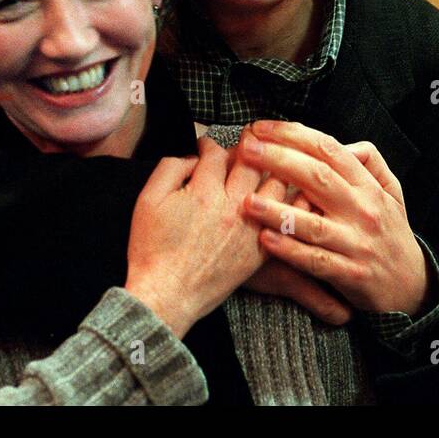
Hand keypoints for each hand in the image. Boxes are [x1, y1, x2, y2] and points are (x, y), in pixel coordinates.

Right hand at [124, 138, 277, 338]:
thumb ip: (171, 167)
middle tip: (245, 143)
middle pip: (251, 162)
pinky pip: (285, 220)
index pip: (217, 152)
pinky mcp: (259, 250)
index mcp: (203, 192)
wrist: (166, 294)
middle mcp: (231, 207)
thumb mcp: (148, 199)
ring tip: (267, 164)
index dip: (210, 144)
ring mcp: (249, 229)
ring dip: (272, 170)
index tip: (206, 148)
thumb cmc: (153, 249)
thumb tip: (193, 156)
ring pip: (275, 185)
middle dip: (248, 148)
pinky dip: (290, 202)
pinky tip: (290, 194)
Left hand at [236, 121, 430, 314]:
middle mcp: (363, 210)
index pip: (329, 150)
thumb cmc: (391, 233)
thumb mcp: (391, 192)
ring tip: (246, 200)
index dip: (294, 135)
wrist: (412, 286)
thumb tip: (345, 144)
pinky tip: (265, 240)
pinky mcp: (350, 274)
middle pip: (317, 177)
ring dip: (277, 210)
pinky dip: (290, 250)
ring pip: (313, 223)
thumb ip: (370, 163)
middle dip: (278, 160)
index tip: (262, 128)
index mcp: (368, 187)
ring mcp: (357, 243)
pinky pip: (316, 261)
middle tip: (247, 149)